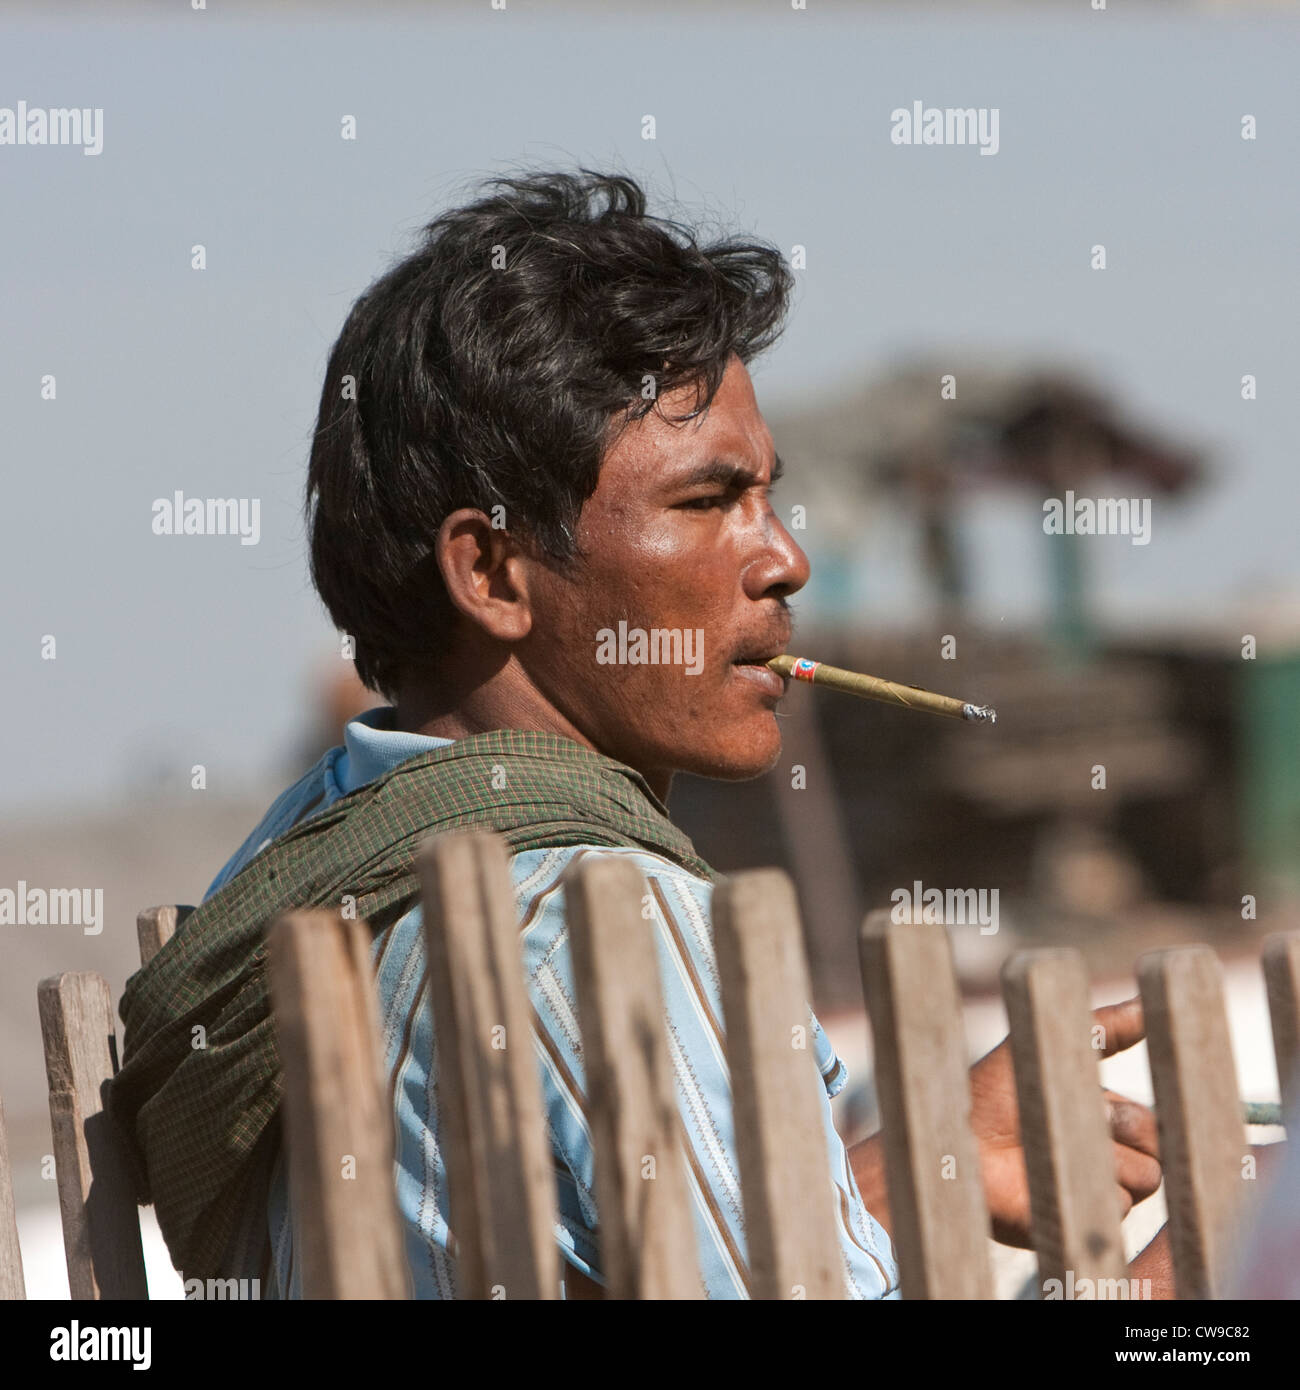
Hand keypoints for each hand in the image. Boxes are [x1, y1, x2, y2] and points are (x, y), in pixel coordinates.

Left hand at [968, 995, 1162, 1246]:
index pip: (1151, 1121)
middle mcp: (1106, 1157)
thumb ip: (1103, 1028)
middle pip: (1156, 1148)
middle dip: (1115, 1132)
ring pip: (1144, 1177)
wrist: (955, 1144)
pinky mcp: (1082, 1223)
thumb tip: (1150, 1005)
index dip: (1122, 1113)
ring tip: (1051, 1149)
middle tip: (1063, 1124)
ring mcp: (1095, 1191)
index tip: (1095, 1107)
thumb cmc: (993, 1093)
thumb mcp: (1046, 1048)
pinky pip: (1118, 1206)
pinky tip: (1050, 1177)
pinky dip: (1086, 1187)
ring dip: (1099, 1159)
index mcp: (1103, 1119)